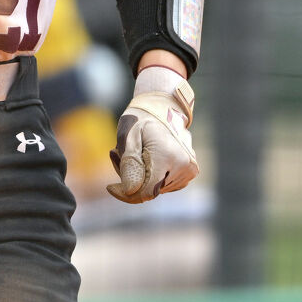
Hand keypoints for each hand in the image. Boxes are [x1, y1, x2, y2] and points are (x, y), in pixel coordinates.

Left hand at [108, 66, 199, 203]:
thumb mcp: (128, 138)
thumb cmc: (141, 120)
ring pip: (157, 189)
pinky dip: (152, 176)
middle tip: (119, 157)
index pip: (146, 192)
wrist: (164, 107)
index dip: (126, 194)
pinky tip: (147, 159)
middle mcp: (184, 165)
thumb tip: (131, 192)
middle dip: (132, 181)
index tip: (110, 187)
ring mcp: (190, 169)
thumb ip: (130, 165)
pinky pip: (165, 184)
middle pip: (150, 191)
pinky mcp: (190, 172)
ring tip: (135, 154)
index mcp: (169, 156)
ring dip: (141, 178)